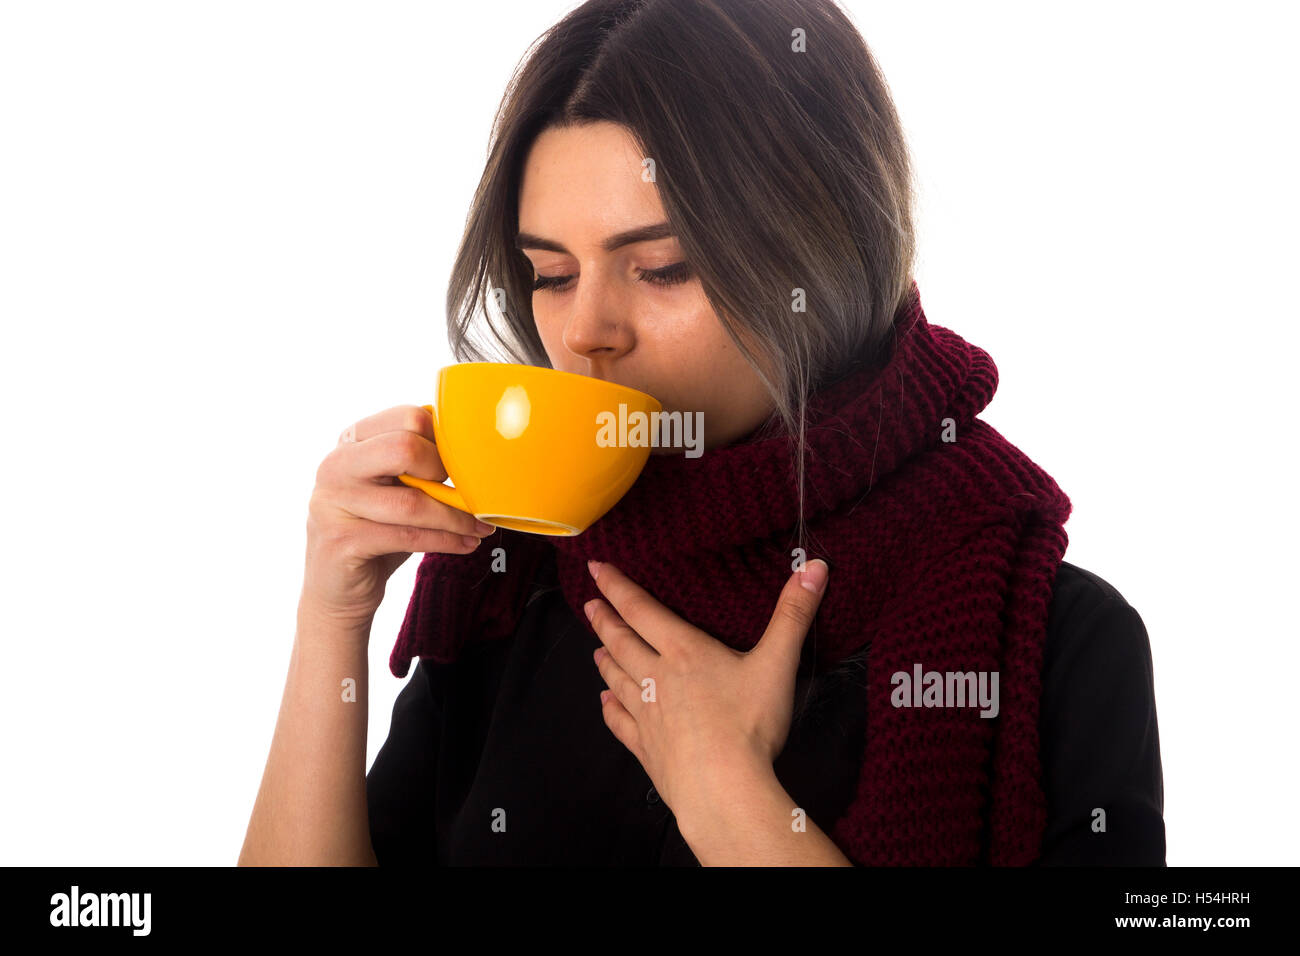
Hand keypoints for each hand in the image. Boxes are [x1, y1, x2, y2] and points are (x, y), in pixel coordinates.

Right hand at [300, 404, 494, 632]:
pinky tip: (465, 544)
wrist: (336, 590)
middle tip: (466, 494)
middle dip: (445, 472)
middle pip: (404, 447)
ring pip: (411, 501)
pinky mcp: (342, 541)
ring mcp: (333, 502)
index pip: (407, 416)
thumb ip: (418, 463)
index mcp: (352, 441)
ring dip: (456, 517)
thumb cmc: (376, 531)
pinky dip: (445, 541)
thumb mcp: (393, 488)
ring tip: (479, 527)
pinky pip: (408, 536)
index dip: (443, 439)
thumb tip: (474, 448)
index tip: (462, 464)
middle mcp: (335, 464)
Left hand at [585, 557, 829, 816]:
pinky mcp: (646, 748)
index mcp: (683, 652)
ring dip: (605, 661)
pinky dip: (610, 709)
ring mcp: (647, 715)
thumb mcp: (777, 663)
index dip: (616, 586)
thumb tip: (814, 567)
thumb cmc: (748, 725)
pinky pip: (620, 722)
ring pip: (617, 679)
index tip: (596, 568)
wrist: (722, 790)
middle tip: (590, 604)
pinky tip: (606, 702)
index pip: (641, 610)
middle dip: (604, 620)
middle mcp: (656, 678)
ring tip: (596, 649)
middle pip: (622, 642)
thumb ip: (793, 614)